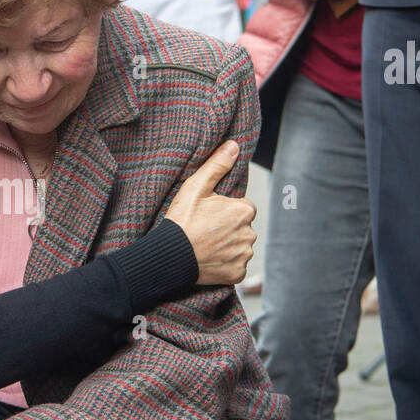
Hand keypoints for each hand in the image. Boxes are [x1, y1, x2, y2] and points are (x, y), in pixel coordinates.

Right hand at [164, 139, 256, 285]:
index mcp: (244, 211)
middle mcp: (249, 234)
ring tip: (205, 245)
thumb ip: (217, 165)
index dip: (225, 210)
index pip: (242, 208)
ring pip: (239, 247)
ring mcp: (244, 255)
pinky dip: (225, 264)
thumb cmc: (182, 221)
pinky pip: (235, 266)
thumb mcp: (195, 187)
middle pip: (242, 228)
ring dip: (227, 246)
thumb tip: (234, 145)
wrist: (170, 256)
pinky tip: (209, 259)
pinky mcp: (237, 274)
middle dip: (228, 228)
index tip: (208, 214)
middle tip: (205, 229)